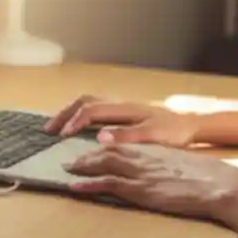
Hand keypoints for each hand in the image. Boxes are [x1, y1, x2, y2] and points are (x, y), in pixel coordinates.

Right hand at [45, 95, 199, 146]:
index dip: (74, 122)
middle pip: (84, 101)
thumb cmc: (173, 131)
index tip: (62, 137)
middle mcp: (119, 103)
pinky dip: (79, 113)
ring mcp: (120, 105)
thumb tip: (99, 137)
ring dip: (70, 112)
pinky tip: (77, 125)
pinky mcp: (122, 111)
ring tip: (56, 126)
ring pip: (88, 102)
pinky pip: (94, 107)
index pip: (91, 111)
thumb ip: (127, 136)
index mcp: (124, 109)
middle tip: (48, 130)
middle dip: (64, 113)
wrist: (189, 124)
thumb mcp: (153, 136)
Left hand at [63, 144, 237, 223]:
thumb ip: (164, 162)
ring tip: (67, 169)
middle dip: (86, 154)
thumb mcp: (180, 162)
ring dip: (82, 166)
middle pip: (107, 150)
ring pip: (103, 163)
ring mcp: (140, 172)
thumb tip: (158, 168)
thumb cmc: (205, 176)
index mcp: (153, 149)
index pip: (121, 143)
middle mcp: (142, 156)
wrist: (216, 183)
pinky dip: (88, 184)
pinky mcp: (140, 189)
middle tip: (69, 159)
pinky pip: (108, 184)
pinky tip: (75, 186)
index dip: (102, 146)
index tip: (90, 148)